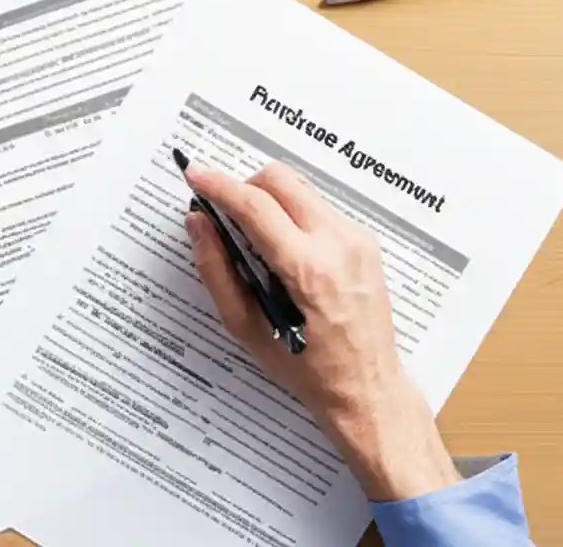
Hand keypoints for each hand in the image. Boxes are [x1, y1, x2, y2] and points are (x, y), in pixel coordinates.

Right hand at [183, 160, 458, 500]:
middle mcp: (338, 244)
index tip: (195, 175)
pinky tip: (287, 254)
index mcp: (307, 269)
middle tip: (226, 215)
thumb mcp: (247, 328)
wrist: (367, 387)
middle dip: (245, 187)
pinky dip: (294, 217)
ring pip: (301, 190)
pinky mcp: (365, 241)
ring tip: (257, 243)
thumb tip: (198, 224)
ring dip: (270, 202)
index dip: (218, 185)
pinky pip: (319, 208)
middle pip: (280, 180)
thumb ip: (217, 270)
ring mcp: (357, 239)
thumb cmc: (306, 368)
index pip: (255, 206)